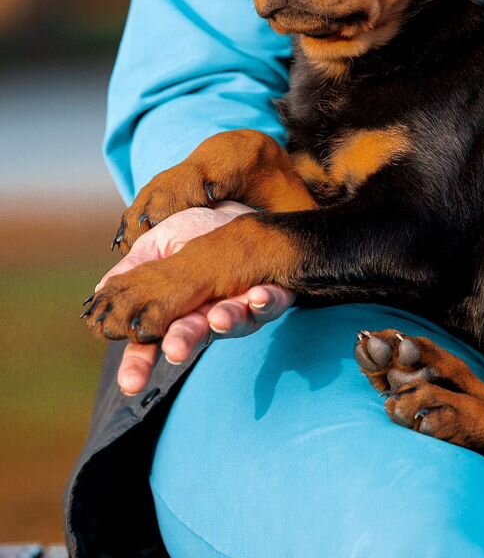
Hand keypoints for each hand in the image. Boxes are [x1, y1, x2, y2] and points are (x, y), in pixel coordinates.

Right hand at [94, 202, 295, 395]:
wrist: (241, 209)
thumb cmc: (197, 230)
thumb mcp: (162, 244)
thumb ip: (136, 271)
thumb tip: (100, 295)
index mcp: (175, 308)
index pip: (150, 342)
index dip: (139, 364)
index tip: (131, 384)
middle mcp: (206, 316)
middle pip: (192, 338)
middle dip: (183, 343)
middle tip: (176, 349)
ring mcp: (240, 308)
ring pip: (233, 324)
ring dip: (226, 322)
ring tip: (220, 318)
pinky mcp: (273, 297)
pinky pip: (272, 304)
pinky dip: (266, 302)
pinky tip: (259, 295)